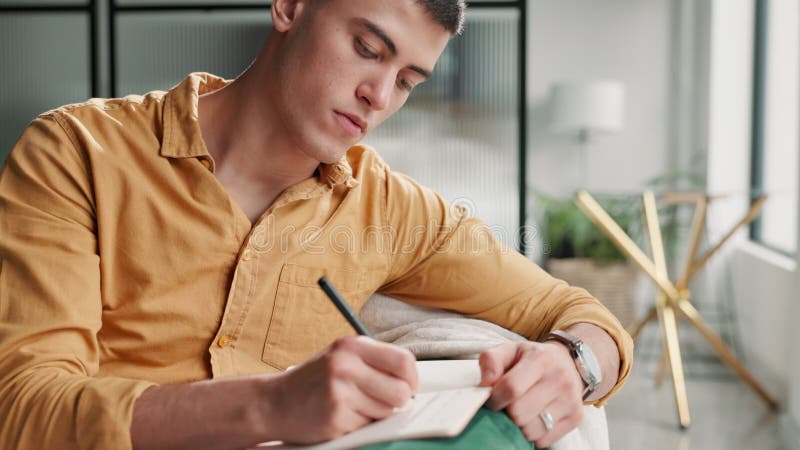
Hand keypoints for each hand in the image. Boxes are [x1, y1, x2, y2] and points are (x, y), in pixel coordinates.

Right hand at [265, 336, 417, 443]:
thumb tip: (412, 380)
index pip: (403, 360)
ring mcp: (340, 391)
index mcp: (352, 345)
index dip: (412, 379)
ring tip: (352, 406)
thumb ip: (374, 362)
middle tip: (381, 401)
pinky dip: (358, 425)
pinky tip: (340, 416)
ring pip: (386, 411)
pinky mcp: (335, 416)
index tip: (408, 388)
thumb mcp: (342, 358)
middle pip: (401, 391)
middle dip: (396, 402)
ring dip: (375, 414)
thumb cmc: (315, 380)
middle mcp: (346, 364)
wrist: (274, 402)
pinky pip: (366, 426)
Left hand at [479, 341, 583, 447]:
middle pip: (519, 413)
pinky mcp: (575, 418)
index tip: (492, 399)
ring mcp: (570, 400)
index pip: (511, 388)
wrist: (568, 362)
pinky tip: (533, 418)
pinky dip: (533, 434)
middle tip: (507, 405)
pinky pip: (544, 440)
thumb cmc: (533, 358)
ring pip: (531, 430)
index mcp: (541, 360)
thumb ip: (491, 361)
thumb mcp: (510, 350)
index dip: (494, 398)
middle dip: (506, 412)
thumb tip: (485, 384)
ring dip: (519, 426)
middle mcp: (560, 379)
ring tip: (520, 411)